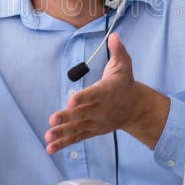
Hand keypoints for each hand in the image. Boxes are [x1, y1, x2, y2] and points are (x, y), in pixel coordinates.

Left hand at [44, 33, 169, 152]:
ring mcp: (95, 122)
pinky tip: (50, 148)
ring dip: (62, 133)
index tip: (71, 100)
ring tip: (48, 137)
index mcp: (106, 91)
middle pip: (82, 114)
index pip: (93, 94)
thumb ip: (118, 51)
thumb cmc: (125, 83)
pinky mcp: (91, 130)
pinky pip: (77, 138)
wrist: (135, 108)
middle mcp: (100, 109)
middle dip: (67, 117)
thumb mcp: (124, 65)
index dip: (82, 97)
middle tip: (52, 120)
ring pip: (77, 128)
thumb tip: (113, 36)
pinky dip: (64, 143)